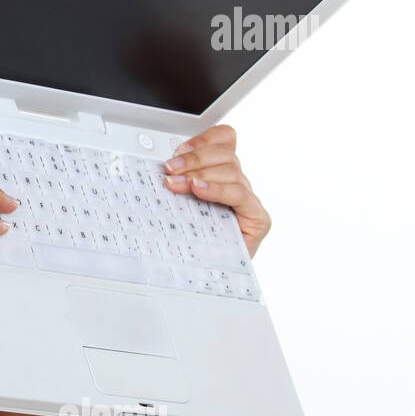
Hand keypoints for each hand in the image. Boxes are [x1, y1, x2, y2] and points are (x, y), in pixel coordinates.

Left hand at [161, 124, 270, 256]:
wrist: (206, 276)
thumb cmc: (191, 241)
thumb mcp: (179, 204)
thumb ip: (177, 183)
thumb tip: (157, 170)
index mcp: (223, 174)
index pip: (225, 140)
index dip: (203, 139)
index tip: (178, 150)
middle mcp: (238, 184)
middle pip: (225, 154)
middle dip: (193, 159)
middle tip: (170, 169)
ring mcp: (248, 201)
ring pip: (231, 171)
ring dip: (199, 173)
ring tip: (177, 183)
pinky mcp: (257, 219)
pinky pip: (239, 195)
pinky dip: (216, 189)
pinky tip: (199, 190)